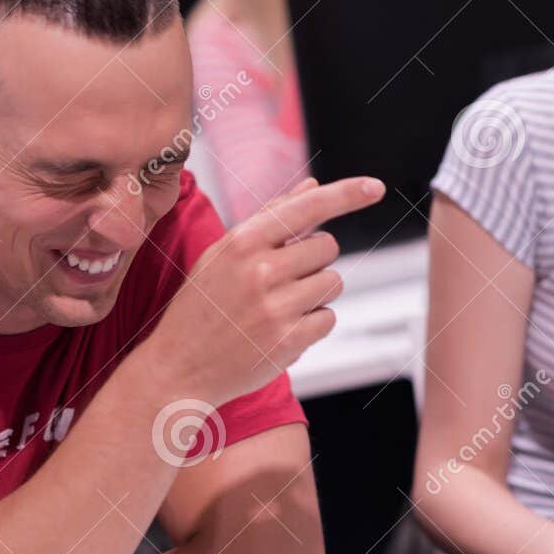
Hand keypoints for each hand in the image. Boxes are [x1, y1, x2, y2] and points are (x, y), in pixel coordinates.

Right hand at [144, 176, 384, 405]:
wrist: (178, 368)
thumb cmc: (201, 307)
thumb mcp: (223, 254)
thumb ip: (270, 218)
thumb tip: (313, 186)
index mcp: (242, 242)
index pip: (307, 208)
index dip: (347, 195)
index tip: (375, 187)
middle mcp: (260, 271)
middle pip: (327, 247)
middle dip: (314, 261)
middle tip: (281, 280)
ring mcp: (276, 308)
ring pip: (333, 283)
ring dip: (316, 293)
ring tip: (277, 307)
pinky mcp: (289, 342)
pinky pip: (329, 318)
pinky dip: (313, 323)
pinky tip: (280, 330)